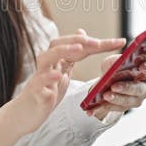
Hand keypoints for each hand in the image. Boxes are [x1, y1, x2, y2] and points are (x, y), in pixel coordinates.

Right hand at [7, 28, 126, 135]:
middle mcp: (48, 64)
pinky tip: (58, 75)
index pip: (78, 45)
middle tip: (97, 42)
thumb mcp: (63, 72)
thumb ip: (73, 54)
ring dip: (62, 51)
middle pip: (58, 44)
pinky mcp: (35, 92)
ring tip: (78, 49)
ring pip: (46, 58)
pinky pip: (39, 82)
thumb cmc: (46, 92)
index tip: (119, 42)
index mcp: (58, 60)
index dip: (98, 43)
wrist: (25, 113)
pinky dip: (48, 77)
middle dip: (78, 41)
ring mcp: (40, 77)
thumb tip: (81, 32)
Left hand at [84, 53, 145, 120]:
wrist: (109, 79)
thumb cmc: (117, 66)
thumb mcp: (116, 60)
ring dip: (116, 99)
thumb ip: (118, 61)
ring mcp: (137, 98)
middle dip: (126, 87)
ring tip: (105, 96)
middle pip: (139, 88)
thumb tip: (116, 64)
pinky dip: (101, 109)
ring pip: (128, 101)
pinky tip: (91, 110)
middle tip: (114, 86)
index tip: (141, 67)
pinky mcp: (125, 107)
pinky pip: (113, 108)